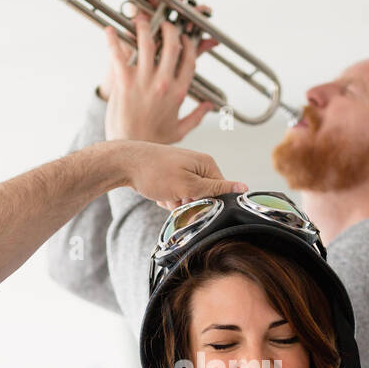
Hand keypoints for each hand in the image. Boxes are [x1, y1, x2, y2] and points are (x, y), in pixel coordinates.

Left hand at [102, 0, 218, 142]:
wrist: (129, 150)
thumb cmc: (153, 141)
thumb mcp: (179, 131)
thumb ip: (197, 117)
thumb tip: (209, 107)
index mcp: (179, 92)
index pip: (189, 59)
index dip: (188, 43)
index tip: (184, 36)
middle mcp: (164, 83)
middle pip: (171, 44)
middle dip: (169, 27)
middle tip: (164, 22)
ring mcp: (143, 81)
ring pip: (147, 42)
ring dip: (144, 26)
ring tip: (140, 18)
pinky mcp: (124, 82)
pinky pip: (118, 55)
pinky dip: (112, 40)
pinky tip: (109, 30)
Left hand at [117, 140, 245, 209]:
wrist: (125, 164)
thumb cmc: (154, 172)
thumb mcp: (189, 185)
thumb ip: (216, 189)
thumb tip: (243, 188)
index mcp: (207, 164)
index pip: (221, 192)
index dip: (208, 203)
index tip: (192, 202)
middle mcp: (198, 165)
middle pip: (204, 196)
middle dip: (189, 204)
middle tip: (175, 198)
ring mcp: (184, 170)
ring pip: (189, 198)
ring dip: (177, 203)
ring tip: (165, 194)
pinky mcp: (173, 176)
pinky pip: (177, 195)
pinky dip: (168, 198)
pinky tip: (158, 192)